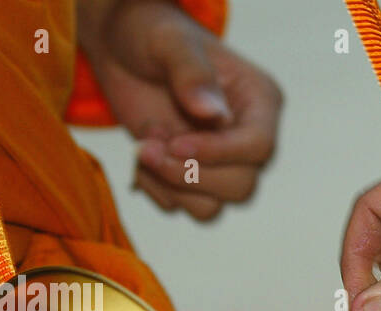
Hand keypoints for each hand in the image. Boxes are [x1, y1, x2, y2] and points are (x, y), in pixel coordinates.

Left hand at [81, 0, 282, 219]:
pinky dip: (157, 189)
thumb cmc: (149, 34)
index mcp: (259, 101)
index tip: (175, 143)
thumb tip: (214, 115)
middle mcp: (248, 138)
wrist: (120, 48)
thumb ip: (191, 73)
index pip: (258, 146)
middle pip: (240, 186)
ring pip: (213, 206)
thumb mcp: (168, 42)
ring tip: (144, 147)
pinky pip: (183, 207)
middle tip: (147, 147)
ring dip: (170, 185)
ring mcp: (222, 163)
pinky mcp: (194, 179)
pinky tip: (143, 153)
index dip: (219, 154)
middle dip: (189, 175)